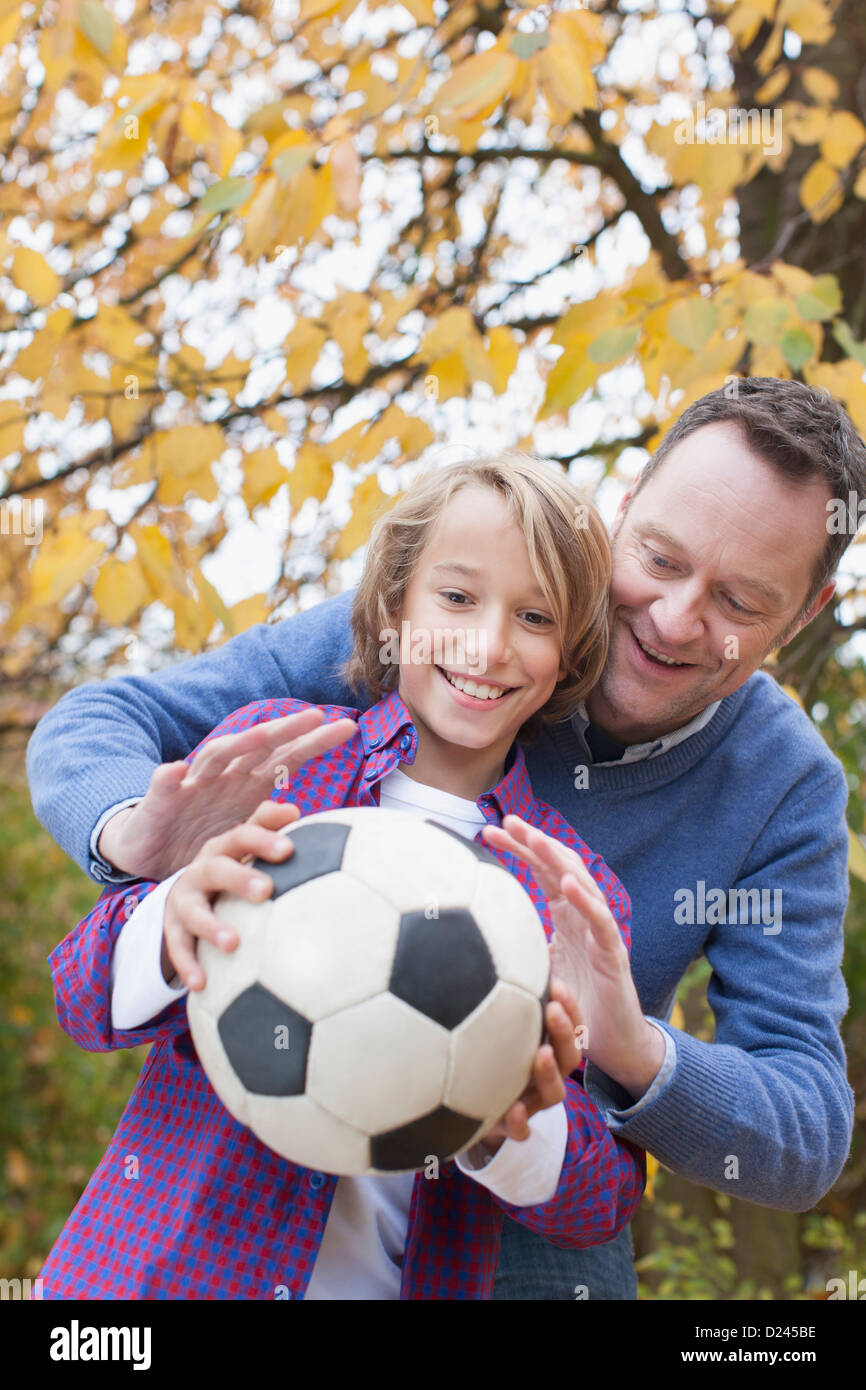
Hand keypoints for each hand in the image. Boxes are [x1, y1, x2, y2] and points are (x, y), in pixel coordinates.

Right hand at [97, 707, 358, 879]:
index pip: (286, 757)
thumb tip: (300, 814)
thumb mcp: (241, 832)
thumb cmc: (201, 838)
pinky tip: (176, 771)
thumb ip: (268, 820)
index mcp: (246, 783)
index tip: (348, 728)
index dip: (314, 741)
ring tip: (262, 734)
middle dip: (286, 730)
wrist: (147, 852)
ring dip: (238, 744)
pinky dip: (168, 778)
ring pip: (216, 756)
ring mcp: (191, 785)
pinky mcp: (159, 803)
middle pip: (258, 747)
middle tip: (316, 715)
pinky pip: (163, 787)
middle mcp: (223, 776)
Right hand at [161, 799, 301, 989]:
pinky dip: (188, 966)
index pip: (242, 836)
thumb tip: (294, 809)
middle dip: (239, 878)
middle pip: (217, 869)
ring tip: (233, 944)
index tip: (289, 849)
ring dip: (211, 927)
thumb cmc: (232, 868)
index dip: (263, 840)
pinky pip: (178, 948)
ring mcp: (184, 900)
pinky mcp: (173, 929)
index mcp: (223, 848)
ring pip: (194, 911)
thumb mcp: (245, 847)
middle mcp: (201, 870)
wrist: (186, 895)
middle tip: (266, 891)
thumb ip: (267, 826)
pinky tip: (202, 985)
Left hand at [478, 978, 583, 1154]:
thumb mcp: (494, 1022)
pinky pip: (521, 1132)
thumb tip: (492, 937)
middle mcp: (544, 1073)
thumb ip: (500, 992)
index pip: (567, 1024)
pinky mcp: (513, 1126)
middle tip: (552, 1005)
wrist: (467, 1108)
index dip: (567, 1006)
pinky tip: (508, 1114)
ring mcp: (532, 1101)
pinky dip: (517, 1125)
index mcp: (545, 1046)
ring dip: (549, 1074)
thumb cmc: (484, 1054)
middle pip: (568, 1054)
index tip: (556, 983)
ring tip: (540, 1054)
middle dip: (564, 1030)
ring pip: (554, 1093)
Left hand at [481, 814, 663, 1099]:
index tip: (489, 831)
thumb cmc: (575, 1007)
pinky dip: (586, 900)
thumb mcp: (536, 971)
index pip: (542, 871)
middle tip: (508, 820)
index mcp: (566, 915)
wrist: (612, 1044)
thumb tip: (472, 937)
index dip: (520, 849)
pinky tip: (569, 883)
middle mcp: (584, 916)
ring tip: (536, 838)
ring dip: (559, 859)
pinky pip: (601, 922)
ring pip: (583, 884)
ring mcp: (601, 931)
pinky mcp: (614, 954)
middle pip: (560, 867)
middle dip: (536, 841)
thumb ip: (515, 949)